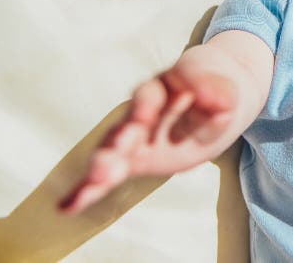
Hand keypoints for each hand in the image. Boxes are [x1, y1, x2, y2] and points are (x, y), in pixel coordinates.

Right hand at [58, 62, 236, 214]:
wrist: (213, 99)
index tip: (143, 118)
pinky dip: (88, 189)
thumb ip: (218, 92)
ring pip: (114, 148)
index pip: (152, 95)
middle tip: (114, 154)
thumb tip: (214, 98)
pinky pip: (109, 173)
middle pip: (126, 124)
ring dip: (104, 163)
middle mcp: (141, 110)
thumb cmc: (216, 89)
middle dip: (120, 139)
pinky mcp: (132, 158)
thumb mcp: (224, 89)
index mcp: (164, 87)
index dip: (146, 105)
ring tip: (96, 181)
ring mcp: (134, 135)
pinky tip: (68, 205)